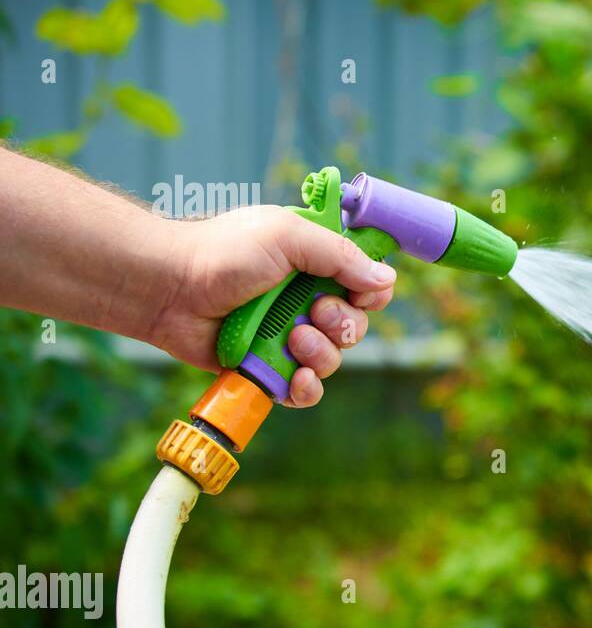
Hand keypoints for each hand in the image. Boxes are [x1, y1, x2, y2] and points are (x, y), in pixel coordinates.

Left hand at [153, 206, 396, 406]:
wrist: (169, 289)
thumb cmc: (222, 252)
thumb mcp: (288, 237)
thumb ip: (340, 256)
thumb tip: (387, 280)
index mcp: (316, 265)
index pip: (367, 284)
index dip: (371, 293)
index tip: (360, 293)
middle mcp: (306, 301)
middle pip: (357, 325)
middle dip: (344, 324)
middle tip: (315, 312)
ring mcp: (288, 336)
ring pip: (335, 359)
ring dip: (322, 352)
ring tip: (291, 339)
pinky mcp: (268, 368)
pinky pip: (306, 390)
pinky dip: (308, 388)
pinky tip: (297, 378)